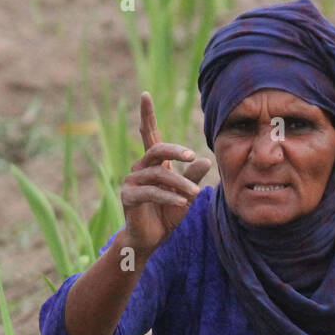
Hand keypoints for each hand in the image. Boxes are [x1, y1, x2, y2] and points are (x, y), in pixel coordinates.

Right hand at [122, 91, 211, 257]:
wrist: (150, 240)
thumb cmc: (167, 215)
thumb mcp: (186, 195)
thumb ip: (193, 178)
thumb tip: (205, 159)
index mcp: (153, 164)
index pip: (149, 134)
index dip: (146, 115)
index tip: (145, 94)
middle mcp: (140, 168)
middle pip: (156, 149)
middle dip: (175, 151)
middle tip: (191, 157)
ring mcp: (132, 182)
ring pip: (158, 174)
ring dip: (180, 184)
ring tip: (195, 194)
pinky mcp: (129, 197)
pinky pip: (151, 192)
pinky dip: (168, 196)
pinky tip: (182, 202)